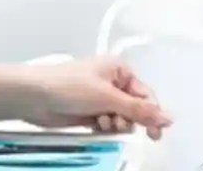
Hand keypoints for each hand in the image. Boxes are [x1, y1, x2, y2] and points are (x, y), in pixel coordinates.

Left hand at [20, 57, 172, 140]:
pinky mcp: (90, 113)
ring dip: (117, 124)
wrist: (35, 96)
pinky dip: (106, 128)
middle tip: (131, 130)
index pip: (145, 94)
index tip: (155, 132)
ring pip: (122, 118)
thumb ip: (139, 110)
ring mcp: (100, 98)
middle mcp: (112, 83)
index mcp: (119, 70)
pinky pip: (108, 125)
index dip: (152, 112)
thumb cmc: (68, 86)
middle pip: (135, 107)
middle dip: (132, 119)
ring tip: (104, 122)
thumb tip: (167, 117)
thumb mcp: (108, 97)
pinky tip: (97, 126)